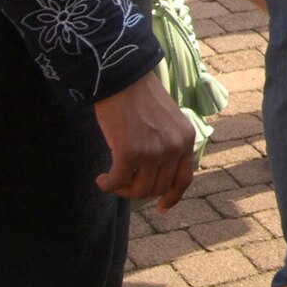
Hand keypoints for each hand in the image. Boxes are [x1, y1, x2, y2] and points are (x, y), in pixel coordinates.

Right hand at [93, 73, 196, 209]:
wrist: (123, 77)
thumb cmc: (139, 97)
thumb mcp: (166, 120)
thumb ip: (168, 144)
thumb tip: (156, 176)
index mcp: (186, 138)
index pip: (184, 178)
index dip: (173, 197)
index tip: (162, 208)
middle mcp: (174, 147)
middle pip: (158, 188)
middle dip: (138, 191)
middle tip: (123, 183)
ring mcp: (154, 151)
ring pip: (139, 190)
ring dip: (122, 189)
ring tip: (111, 179)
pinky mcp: (130, 152)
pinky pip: (118, 183)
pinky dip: (107, 185)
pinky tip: (101, 179)